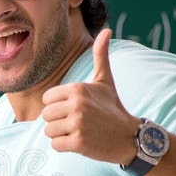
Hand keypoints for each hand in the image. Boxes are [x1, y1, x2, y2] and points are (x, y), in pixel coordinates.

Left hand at [40, 28, 140, 163]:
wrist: (130, 137)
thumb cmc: (113, 108)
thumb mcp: (105, 80)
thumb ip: (100, 56)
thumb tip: (106, 29)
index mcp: (77, 88)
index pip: (47, 99)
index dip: (57, 106)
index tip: (74, 109)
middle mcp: (76, 104)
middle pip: (46, 115)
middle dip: (58, 121)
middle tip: (78, 122)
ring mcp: (77, 124)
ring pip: (48, 131)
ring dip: (61, 134)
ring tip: (79, 131)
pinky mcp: (78, 142)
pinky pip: (55, 145)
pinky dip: (65, 146)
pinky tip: (80, 142)